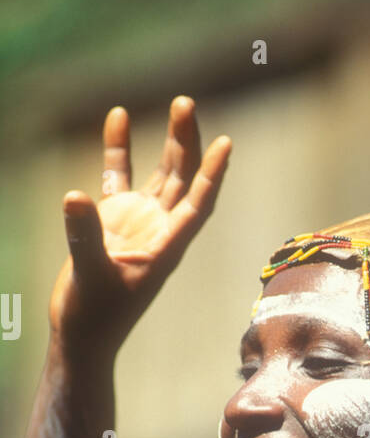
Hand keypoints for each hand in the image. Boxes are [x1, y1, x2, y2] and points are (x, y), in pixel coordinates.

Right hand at [49, 97, 231, 355]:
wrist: (83, 334)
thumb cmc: (95, 316)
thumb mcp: (90, 274)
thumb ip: (85, 235)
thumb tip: (75, 195)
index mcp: (167, 246)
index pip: (198, 203)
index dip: (213, 175)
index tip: (226, 145)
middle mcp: (160, 229)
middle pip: (184, 179)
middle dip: (189, 142)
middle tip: (187, 104)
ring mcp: (139, 222)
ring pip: (162, 174)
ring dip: (170, 141)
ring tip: (180, 103)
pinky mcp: (115, 220)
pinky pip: (120, 177)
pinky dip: (120, 150)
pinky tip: (118, 116)